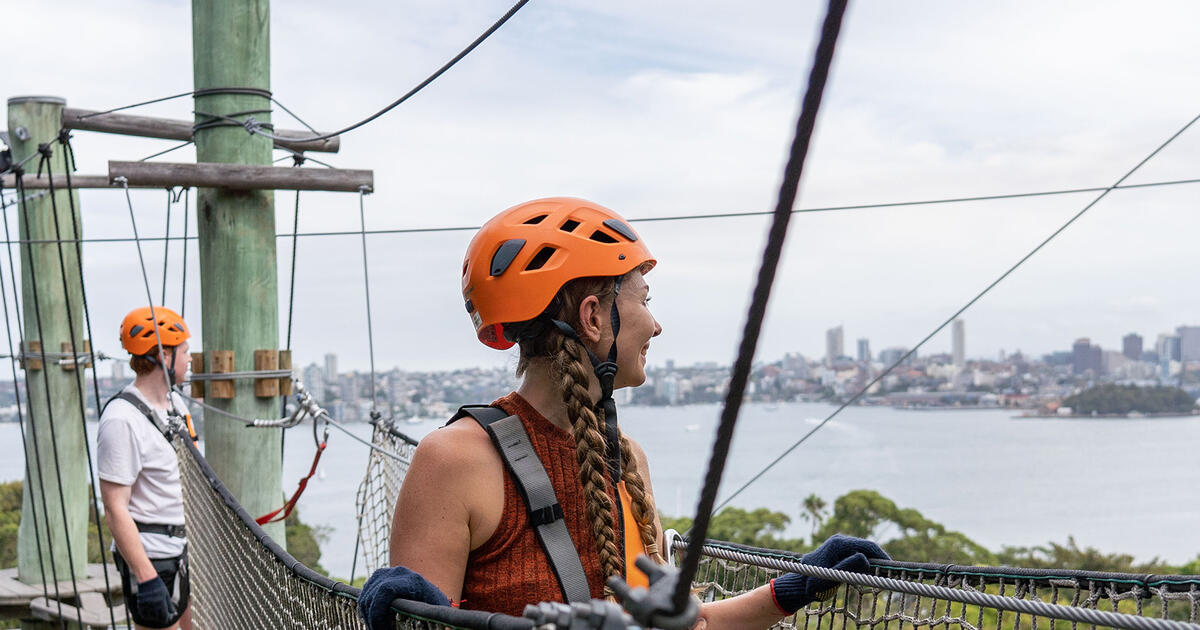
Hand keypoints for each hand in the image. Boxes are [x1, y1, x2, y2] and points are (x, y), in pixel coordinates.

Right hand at [135, 576, 177, 627]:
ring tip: (156, 612)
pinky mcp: (140, 604)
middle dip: (161, 617)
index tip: (168, 618)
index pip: (164, 616)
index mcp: (161, 602)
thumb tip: (174, 612)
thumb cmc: (158, 586)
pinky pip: (143, 614)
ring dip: (154, 616)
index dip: (167, 618)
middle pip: (158, 617)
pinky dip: (147, 615)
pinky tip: (150, 611)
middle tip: (162, 615)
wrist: (147, 579)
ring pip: (150, 617)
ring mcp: (146, 605)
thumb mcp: (166, 594)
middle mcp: (153, 604)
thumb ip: (169, 605)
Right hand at [359, 566, 449, 629]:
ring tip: (376, 627)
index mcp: (412, 580)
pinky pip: (366, 592)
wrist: (431, 592)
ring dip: (367, 614)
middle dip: (372, 618)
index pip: (384, 590)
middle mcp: (398, 572)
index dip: (378, 613)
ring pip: (366, 594)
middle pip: (372, 595)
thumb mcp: (431, 611)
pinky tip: (373, 619)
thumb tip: (417, 628)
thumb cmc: (433, 606)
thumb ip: (422, 615)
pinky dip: (366, 607)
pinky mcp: (380, 576)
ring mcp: (387, 572)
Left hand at [770, 534, 888, 613]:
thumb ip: (848, 567)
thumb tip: (865, 557)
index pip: (868, 545)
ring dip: (872, 561)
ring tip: (880, 575)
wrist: (799, 584)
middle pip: (867, 546)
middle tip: (890, 572)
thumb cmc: (814, 583)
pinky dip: (865, 562)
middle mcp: (839, 540)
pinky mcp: (838, 551)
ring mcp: (839, 544)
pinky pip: (856, 554)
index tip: (892, 566)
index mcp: (838, 543)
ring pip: (863, 550)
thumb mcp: (832, 577)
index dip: (882, 555)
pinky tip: (868, 573)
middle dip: (879, 558)